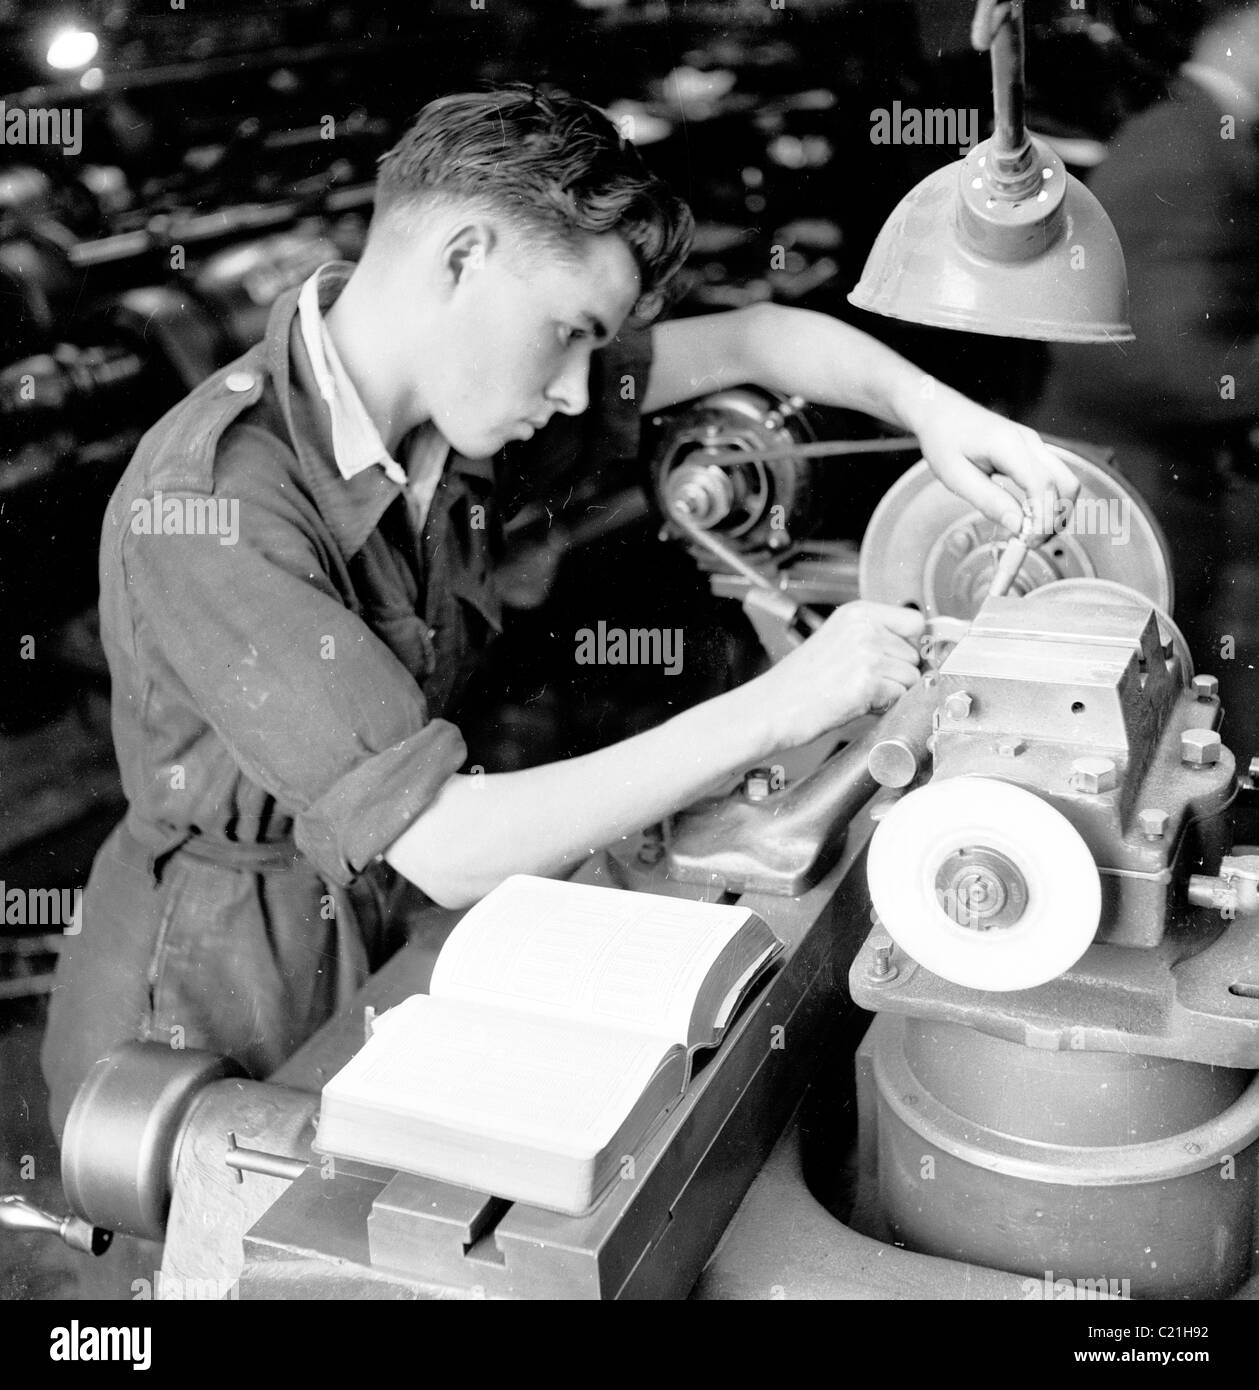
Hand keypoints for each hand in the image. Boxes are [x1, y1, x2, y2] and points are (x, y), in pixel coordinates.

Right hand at [748, 600, 924, 750]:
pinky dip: (883, 706)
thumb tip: (918, 649)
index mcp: (857, 613)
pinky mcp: (868, 682)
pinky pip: (899, 697)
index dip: (910, 644)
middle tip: (863, 681)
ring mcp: (867, 654)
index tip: (898, 658)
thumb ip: (875, 636)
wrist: (773, 706)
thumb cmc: (799, 681)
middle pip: (914, 654)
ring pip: (910, 677)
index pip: (914, 621)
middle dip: (896, 672)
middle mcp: (865, 629)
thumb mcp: (838, 639)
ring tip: (858, 691)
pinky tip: (856, 702)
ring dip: (891, 691)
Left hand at [903, 380, 1079, 536]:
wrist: (942, 413)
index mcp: (1008, 445)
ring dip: (1056, 510)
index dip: (1042, 518)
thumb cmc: (944, 441)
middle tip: (1030, 543)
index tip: (1028, 542)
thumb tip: (1018, 527)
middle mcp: (1030, 441)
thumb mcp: (956, 477)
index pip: (1041, 484)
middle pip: (1065, 483)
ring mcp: (1035, 444)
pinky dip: (1048, 501)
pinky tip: (1027, 517)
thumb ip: (989, 501)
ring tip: (1029, 534)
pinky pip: (1053, 478)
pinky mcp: (1033, 451)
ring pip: (1065, 481)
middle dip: (1055, 518)